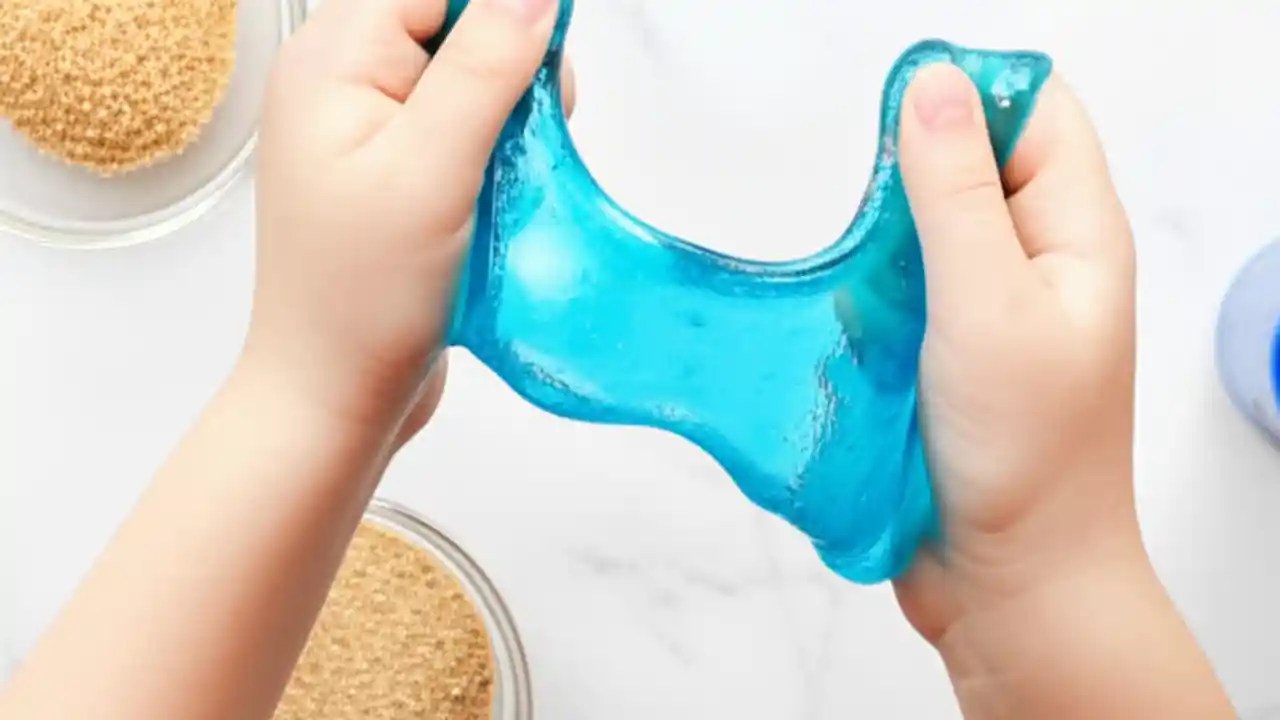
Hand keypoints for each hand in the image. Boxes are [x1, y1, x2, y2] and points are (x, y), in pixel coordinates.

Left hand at [246, 0, 571, 443]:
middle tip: (535, 123)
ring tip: (512, 173)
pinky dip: (500, 149)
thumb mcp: (429, 171)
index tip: (548, 52)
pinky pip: (465, 126)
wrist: (335, 397)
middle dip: (510, 60)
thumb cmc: (361, 299)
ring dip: (511, 110)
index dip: (499, 10)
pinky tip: (502, 194)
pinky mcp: (399, 172)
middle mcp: (343, 83)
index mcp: (332, 62)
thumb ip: (484, 69)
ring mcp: (370, 130)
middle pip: (453, 20)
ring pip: (468, 74)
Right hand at [893, 66, 1231, 717]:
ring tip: (854, 280)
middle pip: (968, 165)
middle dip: (907, 176)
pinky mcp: (938, 354)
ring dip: (874, 244)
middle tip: (868, 221)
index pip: (1034, 112)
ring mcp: (983, 310)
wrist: (1009, 584)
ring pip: (917, 231)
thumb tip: (933, 87)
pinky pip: (890, 293)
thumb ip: (956, 194)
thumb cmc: (1026, 458)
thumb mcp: (990, 305)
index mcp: (1075, 234)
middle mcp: (1033, 262)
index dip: (970, 96)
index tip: (896, 121)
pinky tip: (836, 318)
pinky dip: (858, 294)